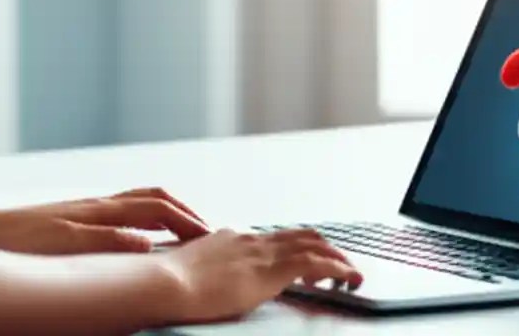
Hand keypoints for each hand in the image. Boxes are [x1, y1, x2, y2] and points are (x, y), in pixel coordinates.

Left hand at [0, 187, 210, 255]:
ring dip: (167, 214)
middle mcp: (98, 204)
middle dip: (185, 212)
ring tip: (182, 234)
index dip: (189, 223)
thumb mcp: (63, 245)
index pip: (160, 209)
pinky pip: (123, 213)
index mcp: (102, 209)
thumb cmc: (16, 242)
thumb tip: (149, 242)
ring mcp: (86, 209)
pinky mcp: (74, 218)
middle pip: (154, 197)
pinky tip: (139, 240)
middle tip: (207, 234)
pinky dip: (145, 222)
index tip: (212, 240)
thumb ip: (107, 242)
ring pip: (139, 202)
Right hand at [156, 228, 363, 323]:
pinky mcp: (272, 270)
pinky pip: (317, 263)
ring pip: (314, 244)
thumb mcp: (189, 273)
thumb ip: (205, 273)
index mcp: (231, 238)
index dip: (294, 249)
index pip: (273, 239)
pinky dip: (339, 268)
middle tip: (339, 264)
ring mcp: (262, 252)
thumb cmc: (168, 284)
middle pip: (300, 234)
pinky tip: (349, 277)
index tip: (307, 263)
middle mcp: (251, 239)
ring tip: (352, 273)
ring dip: (338, 258)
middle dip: (324, 247)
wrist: (166, 282)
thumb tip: (202, 284)